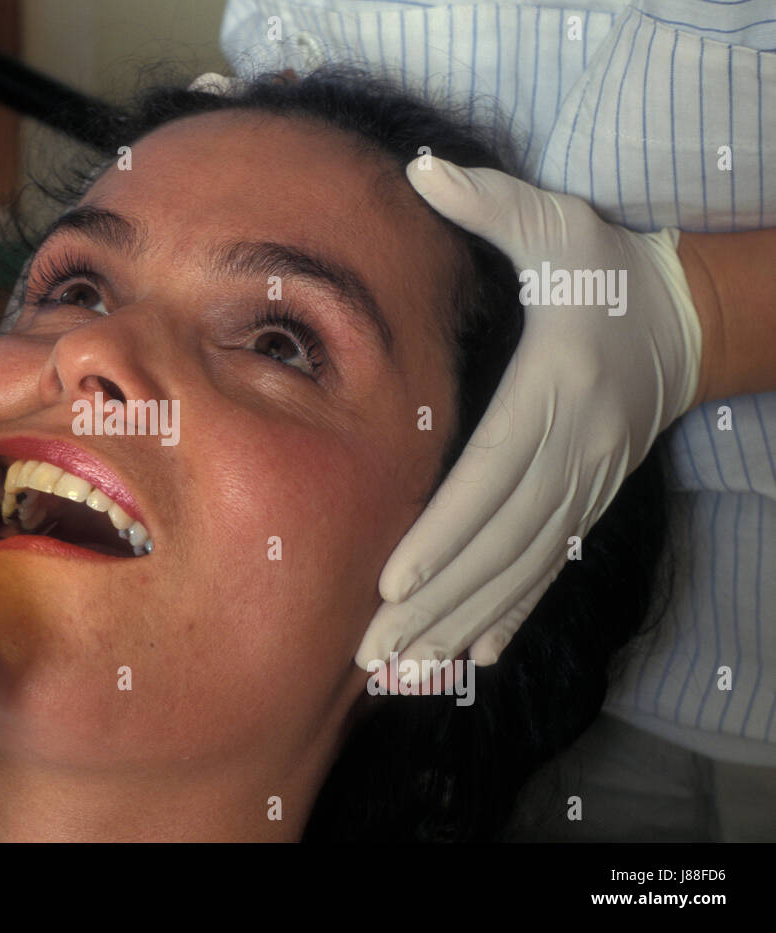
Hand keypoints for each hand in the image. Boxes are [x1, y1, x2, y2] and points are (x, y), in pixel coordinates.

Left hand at [357, 157, 701, 675]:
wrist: (685, 319)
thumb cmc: (605, 270)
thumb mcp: (557, 225)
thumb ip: (491, 204)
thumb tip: (420, 170)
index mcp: (554, 393)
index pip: (490, 478)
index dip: (442, 534)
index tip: (391, 580)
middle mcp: (572, 452)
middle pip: (497, 543)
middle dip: (433, 601)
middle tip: (371, 649)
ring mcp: (584, 486)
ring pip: (519, 569)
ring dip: (459, 621)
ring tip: (402, 666)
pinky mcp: (587, 502)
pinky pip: (548, 569)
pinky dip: (509, 614)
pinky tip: (469, 655)